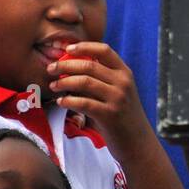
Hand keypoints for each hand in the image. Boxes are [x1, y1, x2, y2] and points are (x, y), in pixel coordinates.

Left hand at [46, 42, 151, 159]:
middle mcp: (123, 82)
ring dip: (64, 82)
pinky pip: (83, 103)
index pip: (104, 50)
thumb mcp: (118, 92)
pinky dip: (68, 101)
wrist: (138, 141)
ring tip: (54, 86)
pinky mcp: (110, 114)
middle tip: (51, 69)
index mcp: (125, 73)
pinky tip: (61, 102)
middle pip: (89, 65)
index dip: (84, 46)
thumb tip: (71, 67)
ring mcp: (118, 98)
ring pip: (84, 82)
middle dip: (65, 65)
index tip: (67, 49)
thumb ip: (102, 79)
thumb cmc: (122, 115)